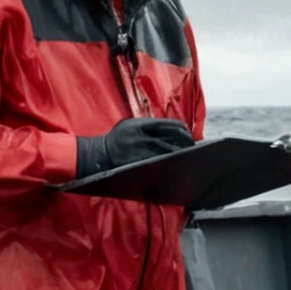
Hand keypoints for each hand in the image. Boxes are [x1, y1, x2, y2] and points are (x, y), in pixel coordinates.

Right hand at [74, 116, 194, 178]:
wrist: (98, 154)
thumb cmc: (115, 141)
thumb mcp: (128, 127)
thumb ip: (146, 127)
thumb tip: (169, 130)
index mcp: (139, 124)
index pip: (167, 123)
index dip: (181, 129)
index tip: (188, 134)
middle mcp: (140, 134)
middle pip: (170, 136)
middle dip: (184, 141)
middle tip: (192, 147)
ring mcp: (139, 148)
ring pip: (166, 150)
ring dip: (179, 153)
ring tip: (187, 156)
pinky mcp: (138, 161)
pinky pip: (158, 162)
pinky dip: (168, 163)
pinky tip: (175, 165)